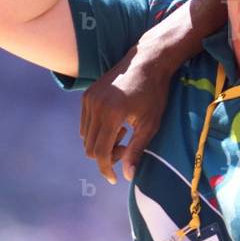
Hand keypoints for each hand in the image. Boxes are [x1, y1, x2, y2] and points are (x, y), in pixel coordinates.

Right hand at [80, 43, 170, 183]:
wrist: (148, 62)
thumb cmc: (154, 94)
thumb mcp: (150, 124)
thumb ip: (137, 150)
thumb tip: (127, 176)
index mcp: (111, 115)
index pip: (100, 152)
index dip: (106, 169)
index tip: (115, 179)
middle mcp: (94, 106)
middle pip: (90, 147)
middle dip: (106, 155)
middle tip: (126, 149)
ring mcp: (88, 99)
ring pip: (86, 136)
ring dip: (102, 143)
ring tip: (124, 132)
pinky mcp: (87, 95)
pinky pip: (85, 123)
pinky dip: (98, 131)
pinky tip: (117, 123)